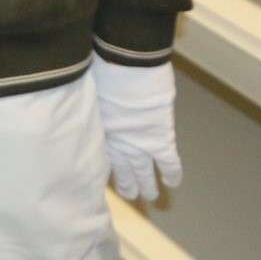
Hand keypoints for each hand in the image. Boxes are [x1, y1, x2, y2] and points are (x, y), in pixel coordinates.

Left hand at [91, 56, 181, 200]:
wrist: (122, 64)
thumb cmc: (101, 65)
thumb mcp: (89, 85)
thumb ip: (92, 97)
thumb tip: (88, 93)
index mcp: (97, 125)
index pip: (100, 150)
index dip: (103, 163)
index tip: (101, 173)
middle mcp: (115, 138)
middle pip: (120, 165)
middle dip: (124, 180)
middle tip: (128, 193)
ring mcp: (138, 141)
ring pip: (143, 169)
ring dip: (146, 184)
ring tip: (148, 196)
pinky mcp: (160, 138)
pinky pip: (168, 161)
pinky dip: (172, 172)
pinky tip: (172, 183)